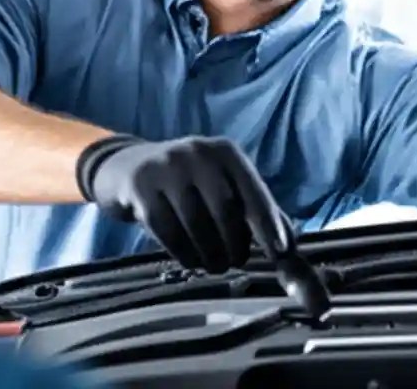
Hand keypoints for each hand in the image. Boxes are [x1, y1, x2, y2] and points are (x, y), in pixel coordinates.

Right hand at [75, 134, 290, 273]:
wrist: (126, 167)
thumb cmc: (187, 183)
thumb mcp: (220, 183)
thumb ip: (254, 208)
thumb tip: (289, 244)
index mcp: (225, 152)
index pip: (253, 190)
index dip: (268, 223)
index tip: (279, 252)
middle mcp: (198, 153)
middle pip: (225, 210)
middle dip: (234, 245)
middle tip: (234, 262)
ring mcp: (167, 167)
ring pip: (196, 224)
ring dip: (209, 254)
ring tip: (213, 264)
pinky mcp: (141, 187)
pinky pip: (169, 232)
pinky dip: (184, 254)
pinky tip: (190, 259)